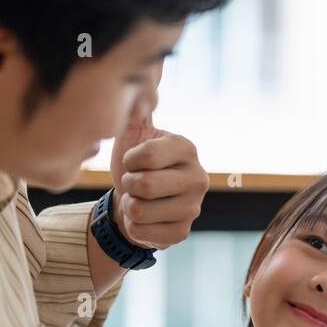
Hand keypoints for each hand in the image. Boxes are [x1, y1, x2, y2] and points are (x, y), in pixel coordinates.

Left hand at [109, 114, 208, 249]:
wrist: (135, 199)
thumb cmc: (134, 163)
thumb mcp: (133, 132)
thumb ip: (135, 109)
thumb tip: (143, 93)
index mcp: (187, 148)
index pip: (146, 156)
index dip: (129, 161)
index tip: (133, 161)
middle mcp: (198, 178)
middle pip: (143, 186)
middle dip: (127, 184)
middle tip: (133, 183)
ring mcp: (193, 208)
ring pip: (139, 211)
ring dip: (129, 206)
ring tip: (138, 200)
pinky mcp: (183, 232)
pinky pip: (142, 233)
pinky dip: (133, 227)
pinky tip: (144, 219)